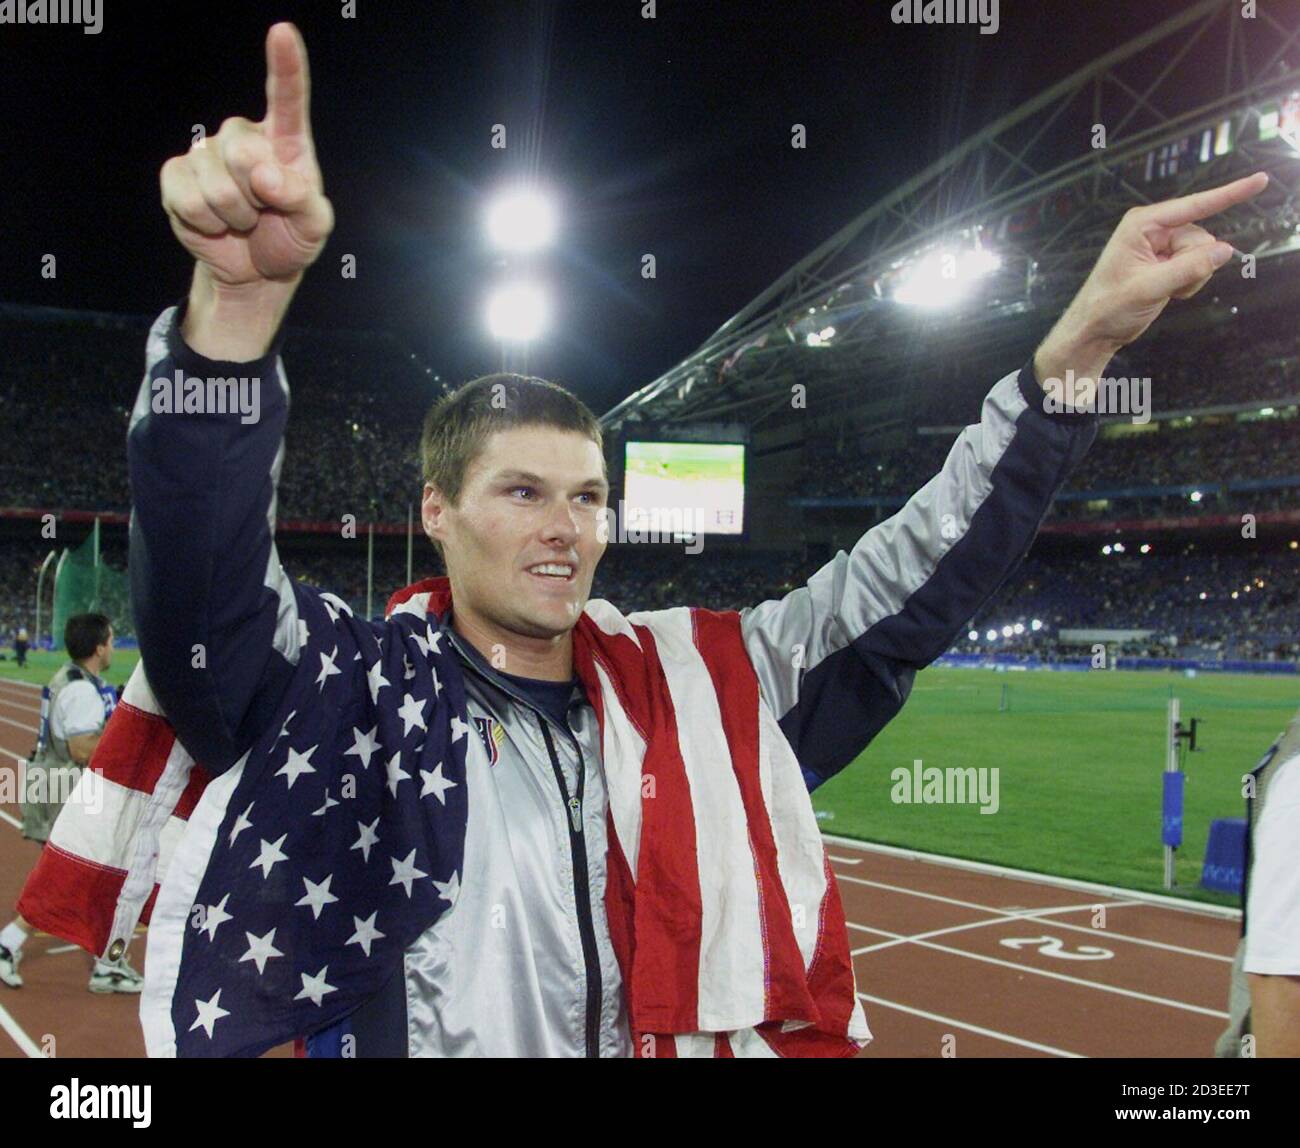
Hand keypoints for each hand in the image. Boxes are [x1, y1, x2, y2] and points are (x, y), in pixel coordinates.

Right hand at [160, 23, 333, 357]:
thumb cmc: (290, 238)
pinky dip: (206, 224)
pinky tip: (217, 225)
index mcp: (285, 141)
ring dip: (234, 216)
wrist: (256, 269)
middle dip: (257, 196)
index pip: (286, 97)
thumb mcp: (313, 226)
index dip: (285, 64)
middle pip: (242, 152)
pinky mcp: (177, 175)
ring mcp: (206, 153)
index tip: (282, 32)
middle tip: (265, 212)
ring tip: (244, 221)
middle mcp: (244, 137)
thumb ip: (303, 200)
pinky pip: (188, 199)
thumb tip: (266, 176)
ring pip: (215, 184)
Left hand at [1035, 172, 1268, 393]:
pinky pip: (1198, 267)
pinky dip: (1190, 283)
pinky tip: (1168, 291)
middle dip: (1194, 264)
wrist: (1094, 330)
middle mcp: (1153, 229)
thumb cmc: (1107, 307)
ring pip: (1204, 254)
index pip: (1194, 205)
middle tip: (1166, 283)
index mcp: (1142, 224)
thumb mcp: (1148, 288)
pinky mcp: (1168, 262)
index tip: (1259, 180)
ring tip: (1163, 289)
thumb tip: (1224, 250)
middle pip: (1202, 238)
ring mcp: (1162, 246)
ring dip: (1192, 276)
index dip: (1229, 194)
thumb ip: (1188, 268)